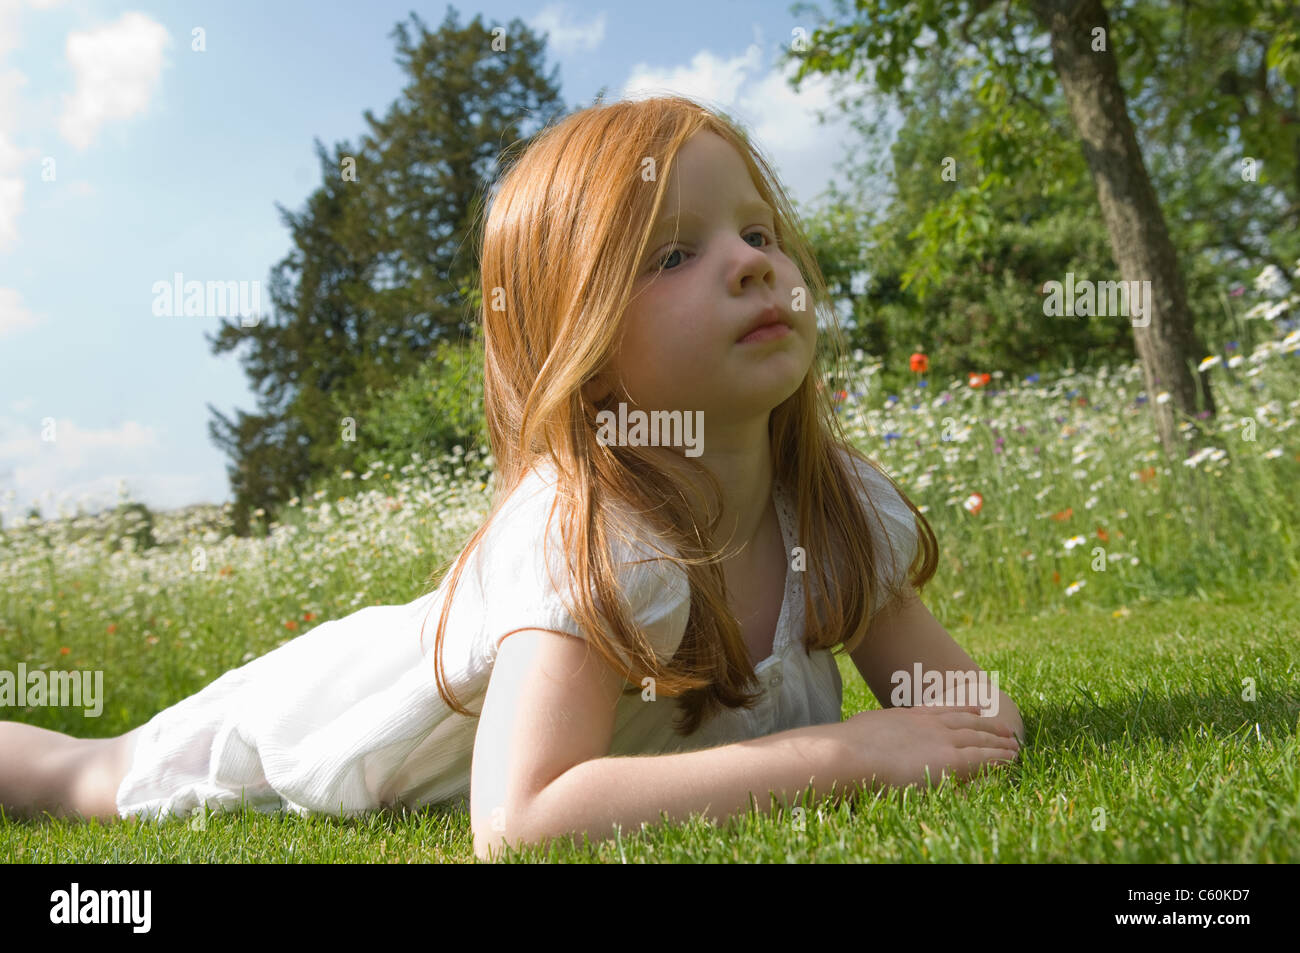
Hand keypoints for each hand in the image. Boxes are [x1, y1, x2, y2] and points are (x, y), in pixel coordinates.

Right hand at [836, 704, 1020, 790]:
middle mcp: (929, 723)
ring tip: (1014, 744)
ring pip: (979, 738)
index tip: (975, 708)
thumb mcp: (863, 731)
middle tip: (1004, 728)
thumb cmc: (846, 747)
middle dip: (987, 725)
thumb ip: (875, 732)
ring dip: (999, 742)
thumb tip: (868, 735)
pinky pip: (983, 758)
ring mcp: (941, 739)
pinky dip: (998, 759)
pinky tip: (1010, 759)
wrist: (851, 753)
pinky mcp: (952, 759)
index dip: (962, 709)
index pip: (942, 710)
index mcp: (908, 716)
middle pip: (966, 722)